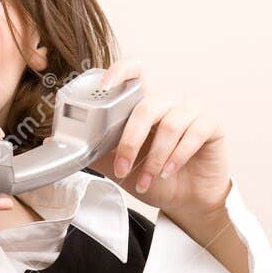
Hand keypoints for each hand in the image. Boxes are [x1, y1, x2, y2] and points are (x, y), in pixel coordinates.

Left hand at [90, 59, 231, 217]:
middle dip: (131, 141)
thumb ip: (98, 153)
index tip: (105, 86)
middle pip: (147, 106)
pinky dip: (177, 156)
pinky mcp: (211, 124)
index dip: (121, 71)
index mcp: (144, 106)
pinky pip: (194, 133)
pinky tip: (168, 171)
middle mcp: (168, 103)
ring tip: (148, 180)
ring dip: (154, 158)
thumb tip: (61, 144)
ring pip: (170, 124)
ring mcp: (191, 111)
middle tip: (122, 167)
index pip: (136, 72)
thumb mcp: (121, 168)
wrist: (187, 200)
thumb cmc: (156, 178)